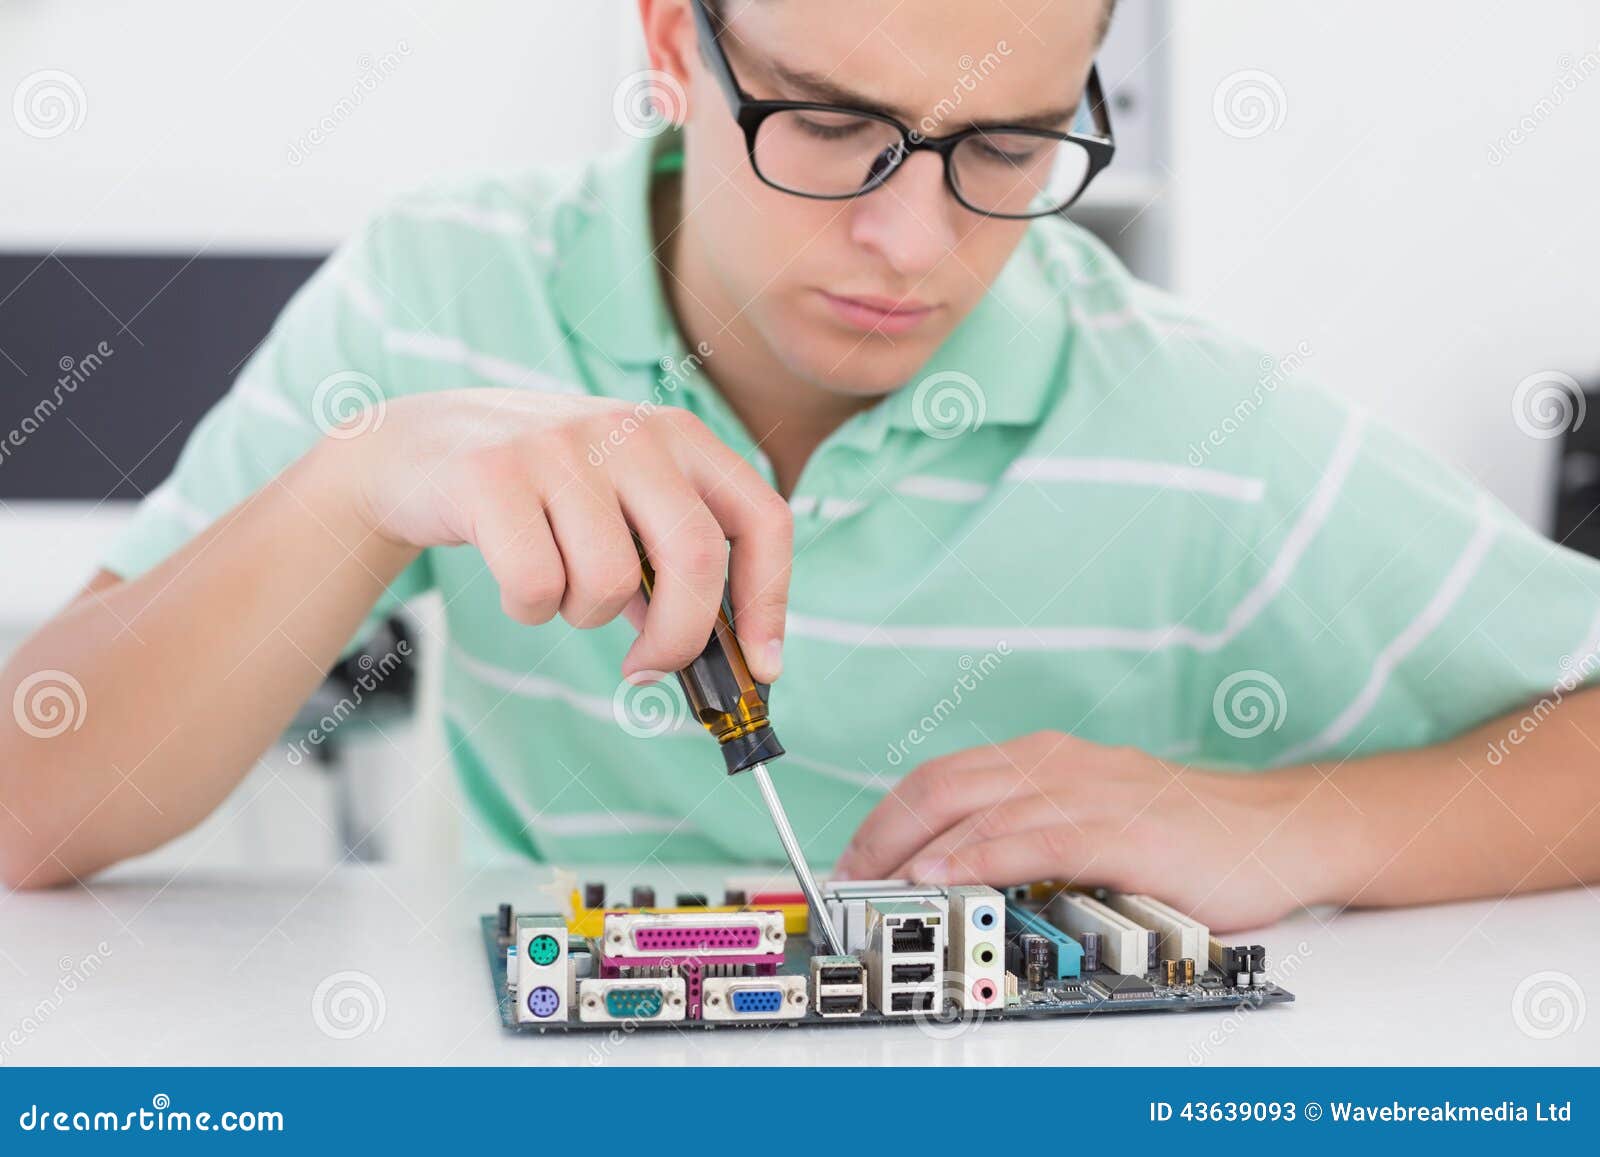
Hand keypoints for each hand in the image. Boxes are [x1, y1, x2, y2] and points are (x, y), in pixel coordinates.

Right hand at [329, 388, 792, 680]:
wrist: (417, 448)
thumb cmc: (542, 495)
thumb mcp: (622, 506)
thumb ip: (673, 565)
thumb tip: (733, 660)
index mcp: (680, 436)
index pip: (762, 519)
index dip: (770, 601)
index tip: (760, 666)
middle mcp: (629, 430)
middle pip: (695, 559)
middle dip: (679, 638)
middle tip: (647, 669)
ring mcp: (559, 447)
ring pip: (608, 583)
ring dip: (584, 615)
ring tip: (558, 585)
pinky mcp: (492, 475)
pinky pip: (536, 586)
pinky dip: (528, 608)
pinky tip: (513, 581)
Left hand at [832, 731, 1331, 932]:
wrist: (1282, 832)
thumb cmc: (1184, 833)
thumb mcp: (1093, 820)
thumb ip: (1032, 833)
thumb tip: (958, 871)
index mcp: (1047, 759)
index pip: (944, 777)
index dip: (886, 818)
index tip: (853, 861)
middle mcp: (1061, 764)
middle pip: (944, 785)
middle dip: (883, 833)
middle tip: (849, 881)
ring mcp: (1093, 792)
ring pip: (981, 806)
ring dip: (917, 848)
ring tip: (877, 885)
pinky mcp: (1125, 829)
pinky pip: (1037, 837)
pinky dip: (982, 855)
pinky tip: (947, 875)